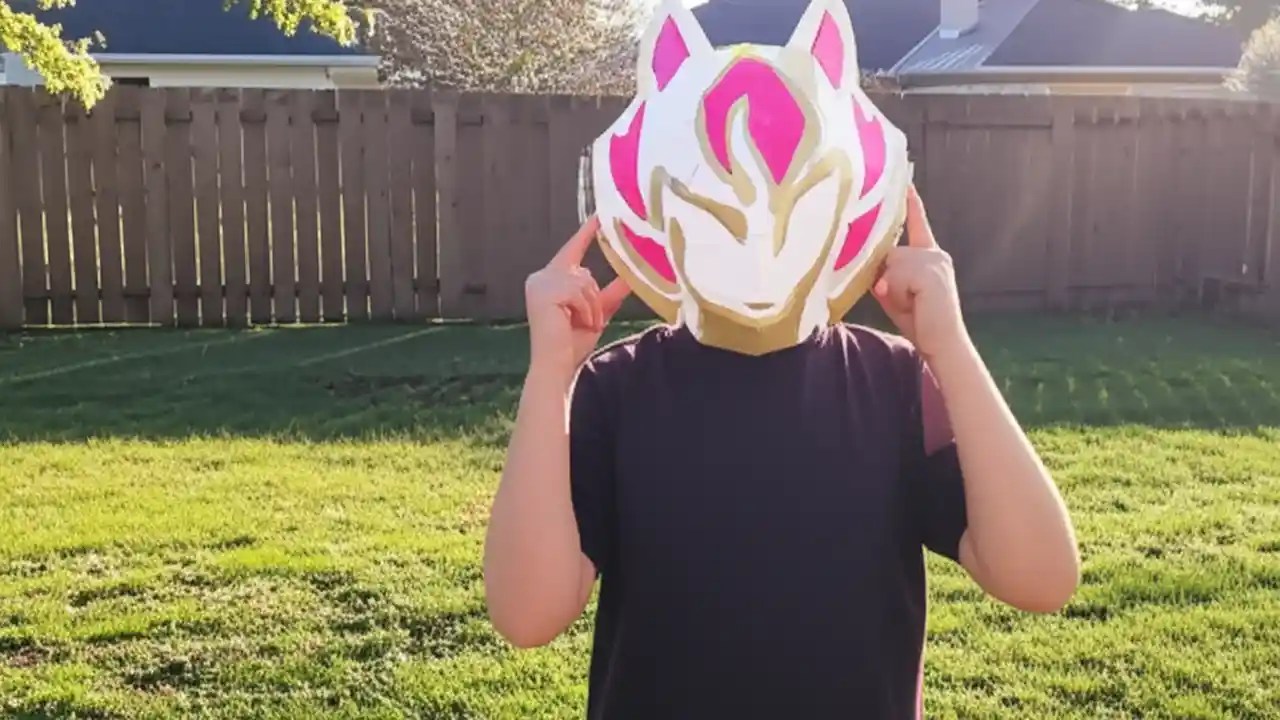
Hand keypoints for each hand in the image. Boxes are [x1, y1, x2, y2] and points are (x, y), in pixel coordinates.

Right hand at [525, 216, 630, 379]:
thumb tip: (634, 275)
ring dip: (590, 307)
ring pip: (585, 282)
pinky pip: (579, 291)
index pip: (573, 250)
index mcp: (550, 279)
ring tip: (580, 324)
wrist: (556, 365)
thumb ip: (611, 292)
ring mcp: (540, 282)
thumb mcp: (596, 312)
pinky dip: (585, 309)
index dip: (587, 233)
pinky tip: (574, 322)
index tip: (600, 215)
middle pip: (585, 273)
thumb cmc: (572, 343)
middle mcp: (541, 276)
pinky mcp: (544, 290)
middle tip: (585, 322)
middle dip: (593, 299)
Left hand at [872, 185, 969, 360]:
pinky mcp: (931, 272)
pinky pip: (897, 275)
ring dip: (892, 288)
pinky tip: (912, 304)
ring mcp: (935, 261)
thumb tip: (873, 265)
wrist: (944, 345)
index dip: (911, 204)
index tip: (905, 183)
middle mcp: (935, 254)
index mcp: (930, 256)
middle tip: (905, 301)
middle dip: (887, 277)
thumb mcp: (896, 294)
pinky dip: (897, 293)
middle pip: (892, 251)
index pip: (918, 224)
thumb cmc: (920, 322)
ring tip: (911, 304)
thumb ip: (885, 274)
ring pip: (892, 263)